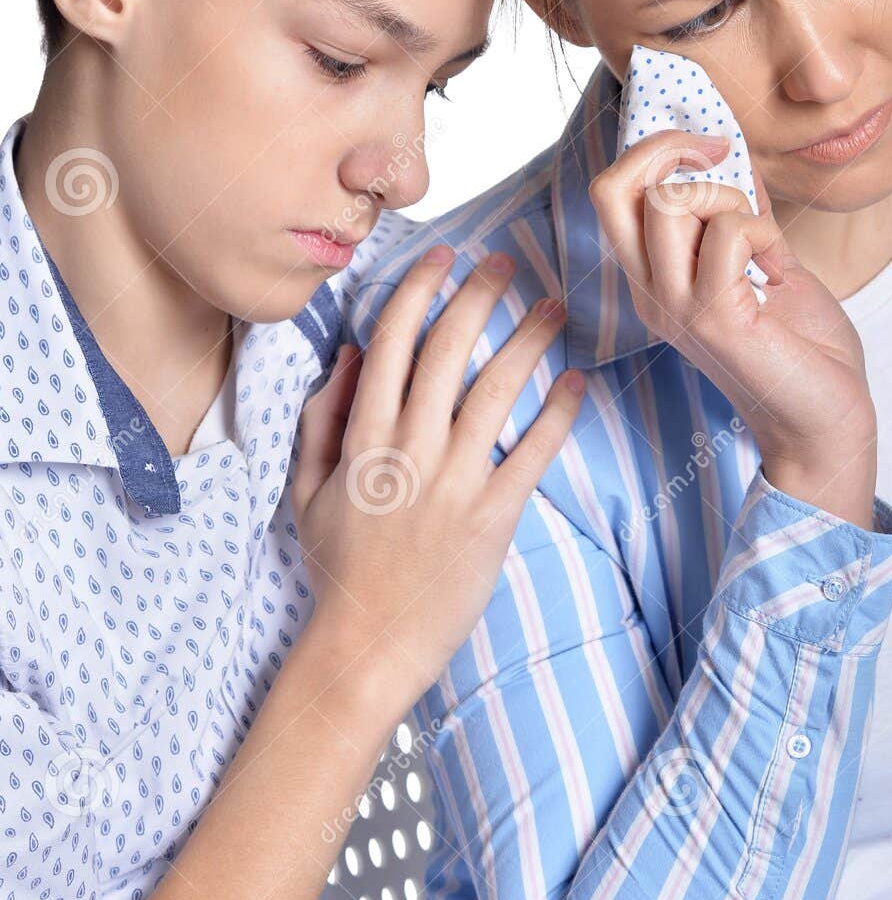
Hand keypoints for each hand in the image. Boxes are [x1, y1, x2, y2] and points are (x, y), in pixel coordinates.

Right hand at [290, 246, 584, 700]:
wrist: (367, 642)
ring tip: (553, 308)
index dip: (420, 289)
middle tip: (508, 264)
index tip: (444, 257)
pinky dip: (556, 414)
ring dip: (528, 341)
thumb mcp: (307, 490)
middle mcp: (408, 447)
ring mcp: (451, 481)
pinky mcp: (490, 517)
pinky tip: (576, 382)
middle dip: (480, 295)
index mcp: (362, 436)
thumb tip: (350, 356)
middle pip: (447, 350)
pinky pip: (530, 453)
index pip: (392, 341)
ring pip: (493, 390)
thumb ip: (321, 420)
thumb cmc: (339, 568)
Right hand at [589, 133, 876, 487]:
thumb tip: (733, 148)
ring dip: (728, 198)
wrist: (826, 419)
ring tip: (760, 238)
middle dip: (669, 148)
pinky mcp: (714, 319)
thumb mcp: (764, 260)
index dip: (653, 151)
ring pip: (671, 203)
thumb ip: (740, 211)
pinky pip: (729, 233)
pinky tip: (777, 268)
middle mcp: (651, 294)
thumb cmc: (801, 346)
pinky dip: (762, 232)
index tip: (713, 149)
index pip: (612, 193)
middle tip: (722, 158)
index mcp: (654, 280)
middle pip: (614, 188)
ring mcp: (676, 308)